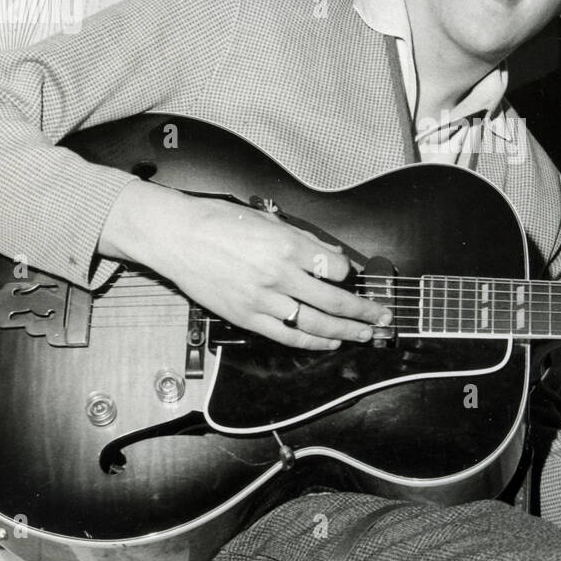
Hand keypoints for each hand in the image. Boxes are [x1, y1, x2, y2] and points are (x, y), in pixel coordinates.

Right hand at [100, 180, 390, 349]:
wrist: (177, 237)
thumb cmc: (218, 222)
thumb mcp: (267, 218)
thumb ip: (302, 240)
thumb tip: (330, 256)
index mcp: (286, 245)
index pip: (335, 267)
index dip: (349, 273)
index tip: (354, 276)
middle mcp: (279, 274)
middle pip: (334, 300)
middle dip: (364, 311)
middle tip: (383, 316)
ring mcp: (263, 299)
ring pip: (316, 323)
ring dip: (346, 332)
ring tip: (366, 334)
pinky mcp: (247, 317)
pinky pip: (288, 335)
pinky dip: (313, 341)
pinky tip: (330, 342)